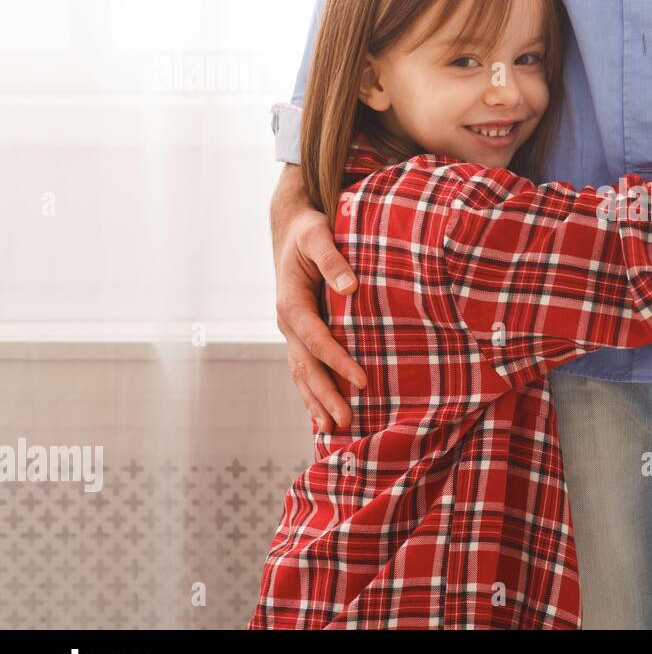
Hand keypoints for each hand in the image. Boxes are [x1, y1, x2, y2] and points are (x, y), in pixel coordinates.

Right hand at [272, 165, 364, 432]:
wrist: (290, 225)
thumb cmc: (309, 227)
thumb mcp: (319, 235)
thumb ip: (333, 259)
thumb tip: (350, 287)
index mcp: (290, 301)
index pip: (316, 338)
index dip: (338, 360)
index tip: (363, 380)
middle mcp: (287, 320)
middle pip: (305, 366)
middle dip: (325, 395)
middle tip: (347, 422)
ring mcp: (290, 329)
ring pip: (301, 372)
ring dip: (316, 400)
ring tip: (334, 428)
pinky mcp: (298, 332)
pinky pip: (302, 367)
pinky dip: (311, 391)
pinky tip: (321, 414)